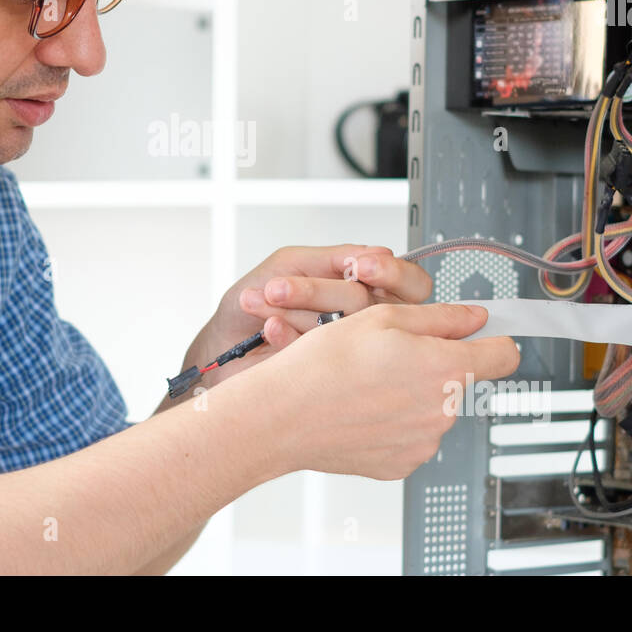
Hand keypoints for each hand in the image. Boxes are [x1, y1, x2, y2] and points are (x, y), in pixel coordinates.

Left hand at [183, 244, 433, 389]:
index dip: (391, 273)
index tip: (361, 266)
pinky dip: (287, 335)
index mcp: (368, 290)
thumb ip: (334, 257)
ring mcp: (350, 352)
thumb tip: (375, 255)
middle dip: (317, 291)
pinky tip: (269, 328)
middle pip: (370, 305)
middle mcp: (365, 322)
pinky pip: (322, 355)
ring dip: (295, 309)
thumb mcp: (292, 263)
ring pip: (345, 330)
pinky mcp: (330, 376)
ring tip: (263, 301)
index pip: (409, 282)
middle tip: (279, 288)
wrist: (222, 342)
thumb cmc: (256, 300)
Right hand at [253, 302, 519, 479]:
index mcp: (444, 369)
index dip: (492, 339)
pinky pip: (410, 436)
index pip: (504, 355)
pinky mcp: (400, 464)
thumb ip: (440, 317)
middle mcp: (442, 412)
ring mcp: (422, 443)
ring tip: (368, 383)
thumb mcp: (381, 318)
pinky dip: (392, 422)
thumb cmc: (323, 366)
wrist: (282, 417)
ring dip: (411, 394)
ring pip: (432, 409)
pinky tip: (362, 408)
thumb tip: (474, 318)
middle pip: (458, 380)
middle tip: (390, 353)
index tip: (484, 334)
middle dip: (434, 364)